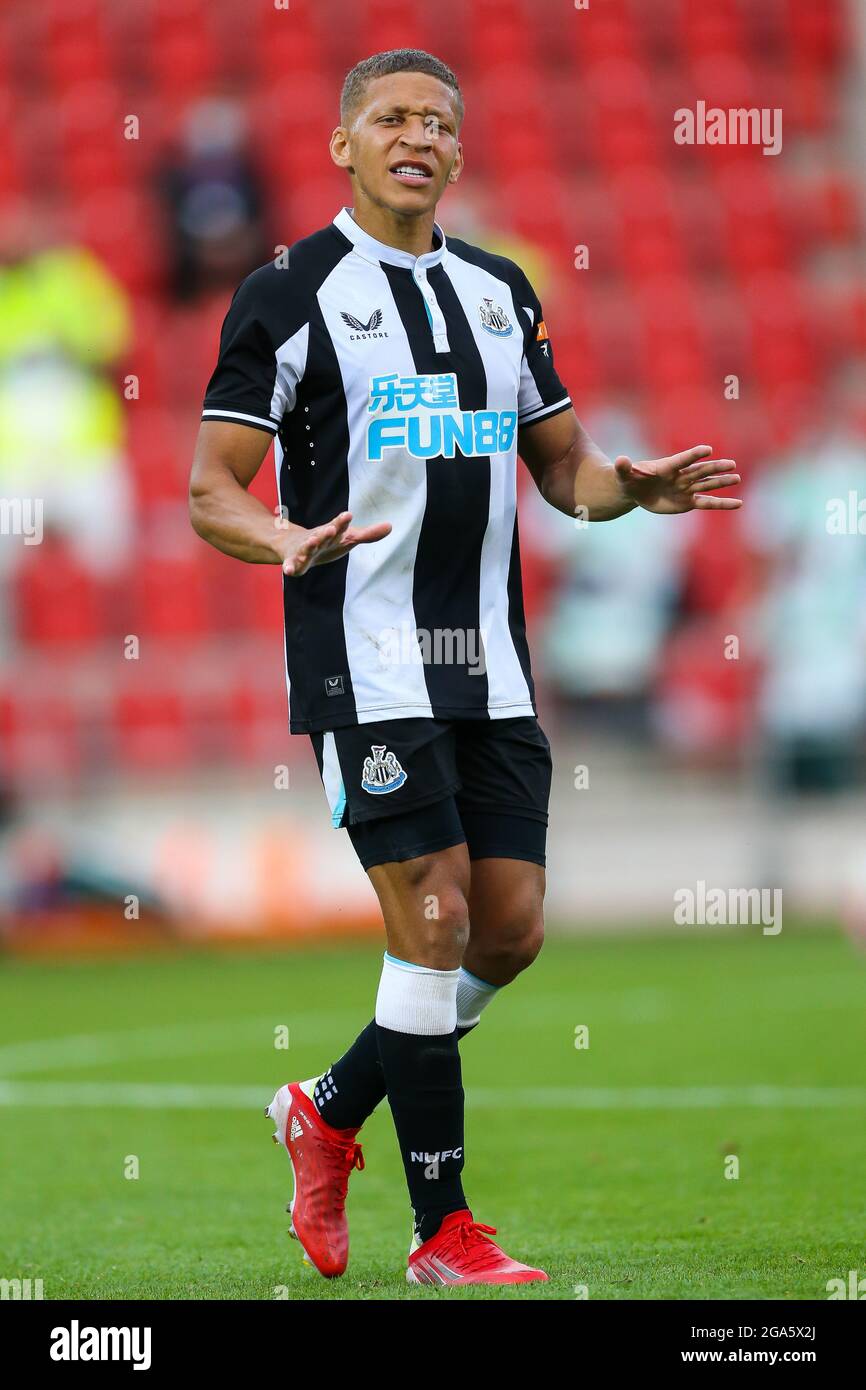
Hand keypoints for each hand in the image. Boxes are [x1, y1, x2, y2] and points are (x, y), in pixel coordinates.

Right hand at [279, 511, 391, 576]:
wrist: (293, 544)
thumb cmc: (327, 542)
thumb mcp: (347, 538)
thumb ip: (368, 534)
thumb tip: (390, 526)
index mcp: (331, 534)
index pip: (339, 527)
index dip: (343, 522)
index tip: (348, 515)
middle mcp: (317, 540)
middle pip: (323, 536)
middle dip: (327, 532)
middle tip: (332, 528)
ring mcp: (304, 550)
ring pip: (307, 548)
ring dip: (310, 545)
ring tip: (313, 541)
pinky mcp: (294, 562)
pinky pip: (291, 565)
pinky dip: (289, 567)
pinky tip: (289, 570)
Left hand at [614, 445, 741, 514]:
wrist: (636, 490)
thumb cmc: (629, 479)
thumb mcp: (623, 474)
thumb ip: (623, 467)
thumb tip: (619, 460)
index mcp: (667, 467)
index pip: (682, 460)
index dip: (693, 455)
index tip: (707, 450)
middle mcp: (681, 476)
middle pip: (700, 471)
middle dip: (714, 468)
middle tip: (731, 464)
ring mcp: (687, 488)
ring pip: (707, 485)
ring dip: (722, 482)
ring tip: (737, 477)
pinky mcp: (689, 501)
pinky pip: (708, 503)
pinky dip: (722, 504)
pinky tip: (738, 504)